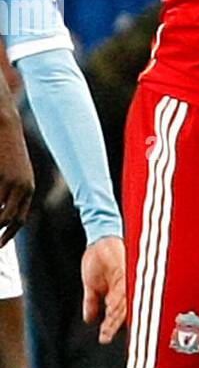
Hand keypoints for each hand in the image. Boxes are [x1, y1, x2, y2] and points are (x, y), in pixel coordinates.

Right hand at [0, 113, 33, 248]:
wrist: (5, 124)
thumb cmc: (6, 146)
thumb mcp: (12, 169)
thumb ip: (10, 187)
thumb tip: (2, 206)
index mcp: (27, 188)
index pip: (20, 218)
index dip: (9, 233)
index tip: (0, 243)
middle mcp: (23, 188)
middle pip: (11, 220)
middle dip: (0, 233)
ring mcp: (11, 182)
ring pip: (1, 214)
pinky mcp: (1, 177)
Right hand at [82, 235, 126, 344]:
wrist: (99, 238)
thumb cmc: (97, 259)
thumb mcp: (91, 284)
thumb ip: (91, 303)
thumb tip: (88, 319)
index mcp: (119, 294)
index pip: (118, 315)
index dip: (111, 327)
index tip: (103, 339)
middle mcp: (127, 288)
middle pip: (125, 310)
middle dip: (115, 324)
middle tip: (107, 336)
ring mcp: (130, 278)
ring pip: (128, 300)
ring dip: (118, 314)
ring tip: (110, 326)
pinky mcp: (129, 267)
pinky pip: (129, 284)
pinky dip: (124, 297)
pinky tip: (117, 307)